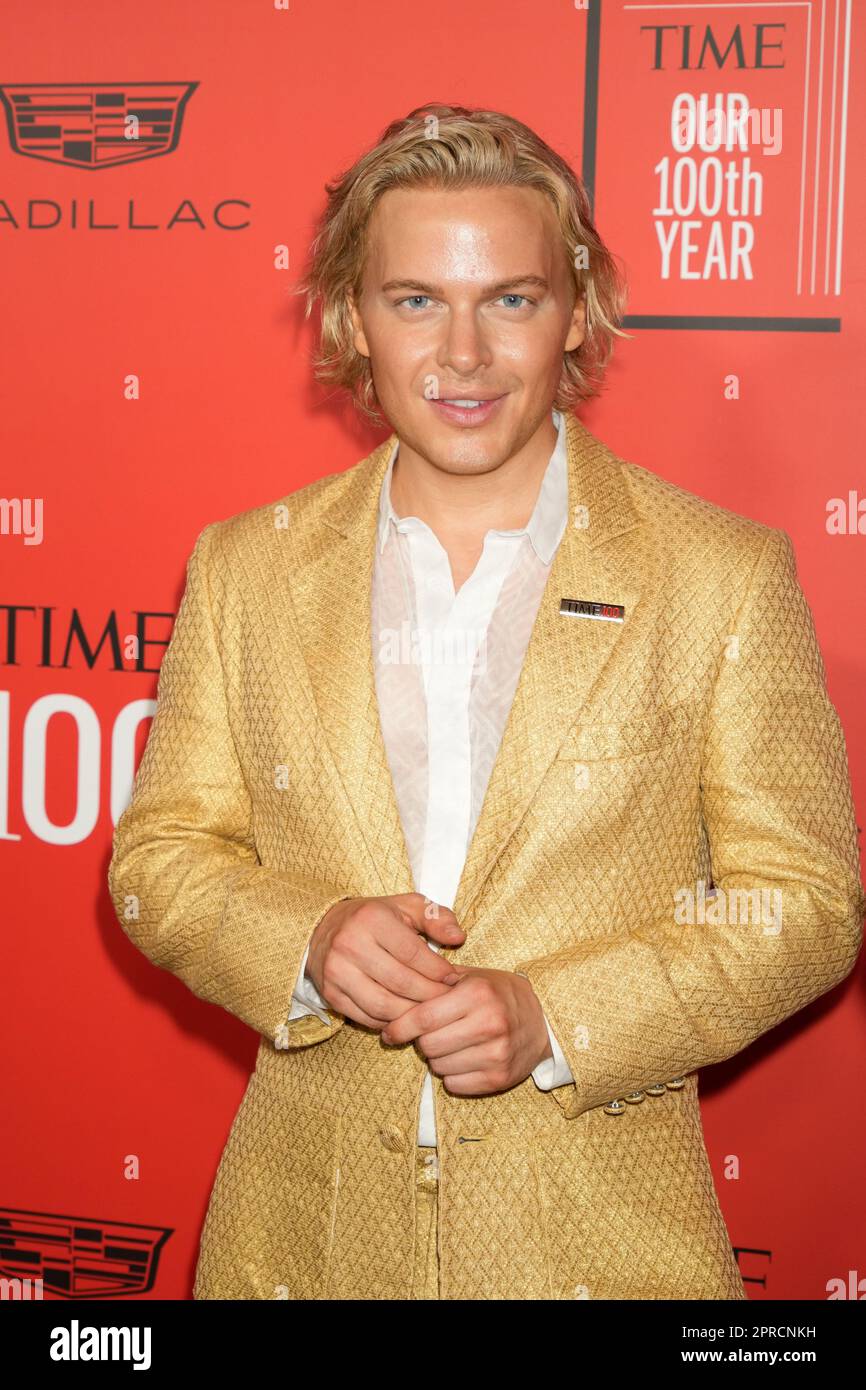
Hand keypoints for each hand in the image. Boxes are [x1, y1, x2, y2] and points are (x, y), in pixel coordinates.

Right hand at [306, 892, 464, 1030]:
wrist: (322, 927)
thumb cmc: (374, 917)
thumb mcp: (406, 906)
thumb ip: (436, 918)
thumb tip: (459, 938)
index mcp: (372, 919)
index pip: (413, 954)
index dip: (438, 970)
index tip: (453, 978)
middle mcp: (350, 944)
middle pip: (401, 983)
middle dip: (430, 995)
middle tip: (446, 999)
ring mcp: (337, 971)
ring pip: (383, 1005)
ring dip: (411, 1014)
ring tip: (428, 1011)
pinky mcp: (330, 994)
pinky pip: (365, 1017)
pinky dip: (389, 1021)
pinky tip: (404, 1016)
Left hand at [380, 965, 551, 1095]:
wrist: (545, 1021)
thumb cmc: (500, 994)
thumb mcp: (474, 976)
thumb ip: (437, 981)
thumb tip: (396, 990)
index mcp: (477, 994)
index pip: (423, 1018)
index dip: (399, 1027)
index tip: (388, 1033)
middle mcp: (488, 1024)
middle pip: (427, 1045)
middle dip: (422, 1041)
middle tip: (433, 1033)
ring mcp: (496, 1054)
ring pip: (438, 1067)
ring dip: (438, 1058)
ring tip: (453, 1044)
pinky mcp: (499, 1079)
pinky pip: (454, 1084)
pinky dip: (453, 1075)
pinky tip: (465, 1059)